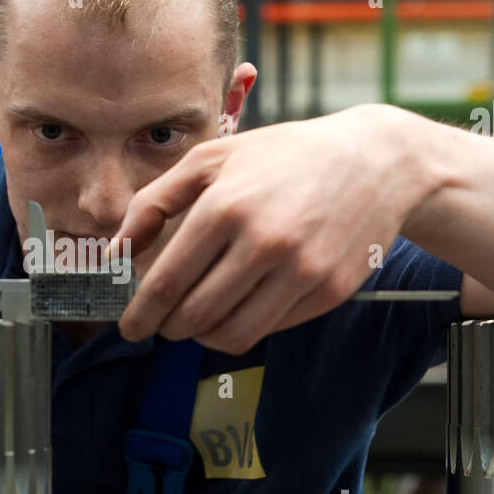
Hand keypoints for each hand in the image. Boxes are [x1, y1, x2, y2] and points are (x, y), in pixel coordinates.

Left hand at [112, 105, 415, 353]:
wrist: (376, 161)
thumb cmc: (283, 156)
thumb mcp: (212, 158)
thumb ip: (154, 201)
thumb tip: (116, 252)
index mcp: (226, 206)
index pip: (166, 283)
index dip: (140, 314)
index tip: (129, 327)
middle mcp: (264, 242)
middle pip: (194, 317)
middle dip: (168, 328)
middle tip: (163, 322)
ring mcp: (301, 271)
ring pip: (231, 335)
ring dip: (203, 337)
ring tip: (197, 319)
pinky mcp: (328, 292)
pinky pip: (269, 330)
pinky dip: (244, 327)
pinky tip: (240, 305)